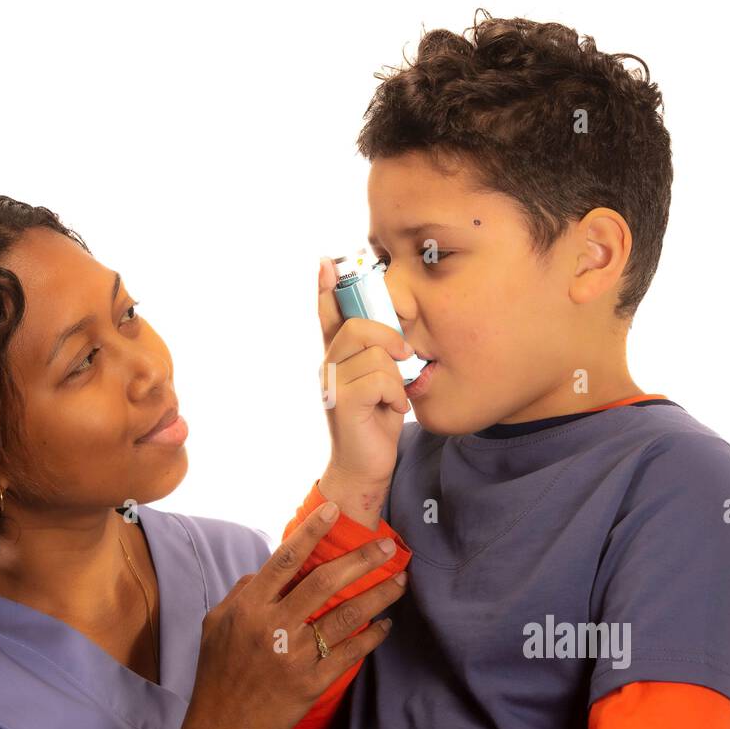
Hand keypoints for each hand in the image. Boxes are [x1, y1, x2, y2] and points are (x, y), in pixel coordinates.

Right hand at [182, 504, 407, 728]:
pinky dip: (371, 636)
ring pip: (346, 616)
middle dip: (360, 560)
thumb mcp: (216, 624)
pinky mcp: (313, 682)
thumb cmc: (219, 671)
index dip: (311, 532)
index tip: (334, 510)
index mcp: (250, 608)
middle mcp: (274, 627)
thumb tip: (267, 571)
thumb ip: (242, 592)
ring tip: (400, 580)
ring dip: (377, 595)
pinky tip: (386, 624)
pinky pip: (350, 653)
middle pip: (324, 582)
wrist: (224, 725)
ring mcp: (296, 656)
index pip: (284, 560)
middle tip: (387, 544)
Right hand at [316, 256, 413, 522]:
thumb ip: (381, 355)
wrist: (366, 467)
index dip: (324, 288)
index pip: (328, 315)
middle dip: (388, 337)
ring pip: (374, 353)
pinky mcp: (342, 402)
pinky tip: (393, 408)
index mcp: (337, 357)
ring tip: (394, 395)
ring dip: (395, 375)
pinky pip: (378, 379)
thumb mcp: (383, 381)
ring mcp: (331, 384)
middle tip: (405, 356)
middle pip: (358, 326)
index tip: (325, 262)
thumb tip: (398, 332)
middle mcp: (328, 366)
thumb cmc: (377, 421)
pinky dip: (395, 393)